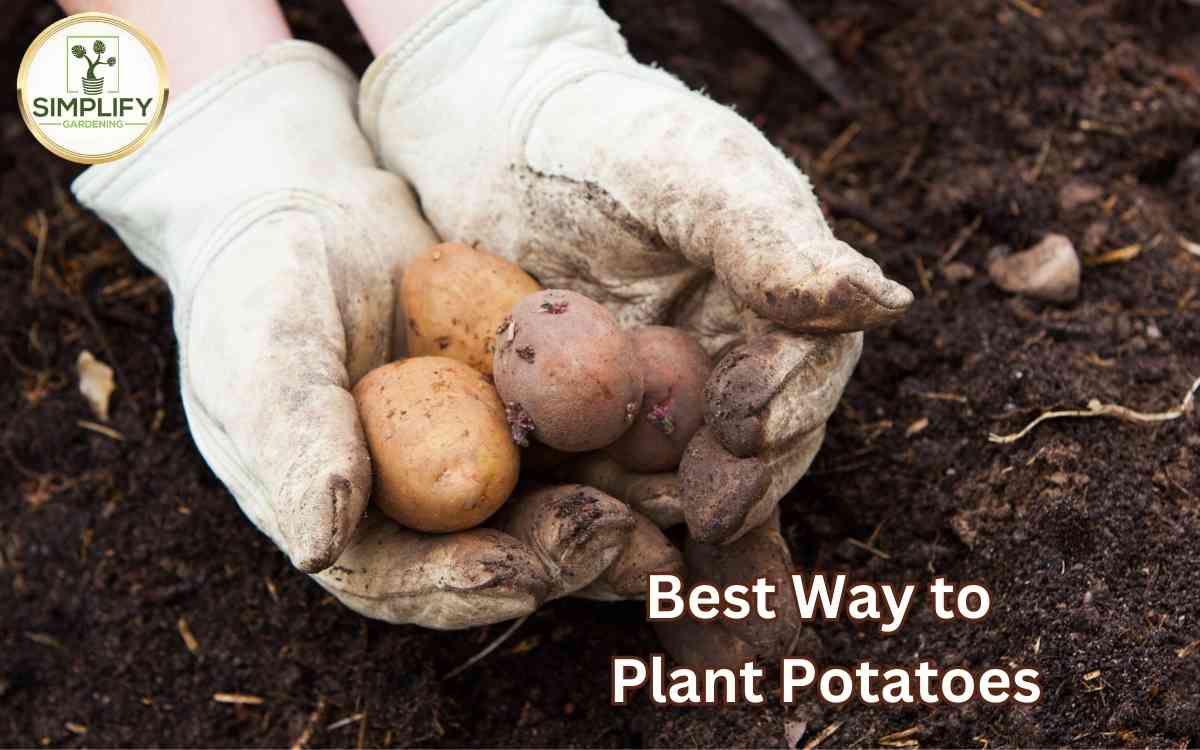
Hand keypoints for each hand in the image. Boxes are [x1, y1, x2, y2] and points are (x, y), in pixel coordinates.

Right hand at [72, 41, 679, 628]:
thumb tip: (320, 543)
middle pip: (487, 554)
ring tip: (671, 526)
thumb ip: (294, 439)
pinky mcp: (513, 403)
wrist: (299, 197)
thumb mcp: (263, 351)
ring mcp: (464, 452)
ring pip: (543, 505)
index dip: (461, 585)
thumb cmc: (258, 278)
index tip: (526, 577)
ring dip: (608, 521)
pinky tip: (673, 448)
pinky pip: (570, 437)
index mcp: (338, 514)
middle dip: (558, 559)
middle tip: (626, 549)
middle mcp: (409, 498)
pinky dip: (618, 449)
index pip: (399, 578)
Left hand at [359, 0, 911, 545]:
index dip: (789, 400)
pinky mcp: (589, 423)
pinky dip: (617, 514)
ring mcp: (660, 397)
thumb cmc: (608, 136)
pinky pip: (613, 479)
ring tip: (652, 531)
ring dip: (678, 508)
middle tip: (711, 511)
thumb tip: (887, 304)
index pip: (805, 364)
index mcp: (773, 299)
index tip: (750, 425)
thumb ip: (776, 239)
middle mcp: (730, 356)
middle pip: (759, 440)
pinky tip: (610, 547)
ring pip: (689, 472)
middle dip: (743, 480)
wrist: (495, 140)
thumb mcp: (693, 172)